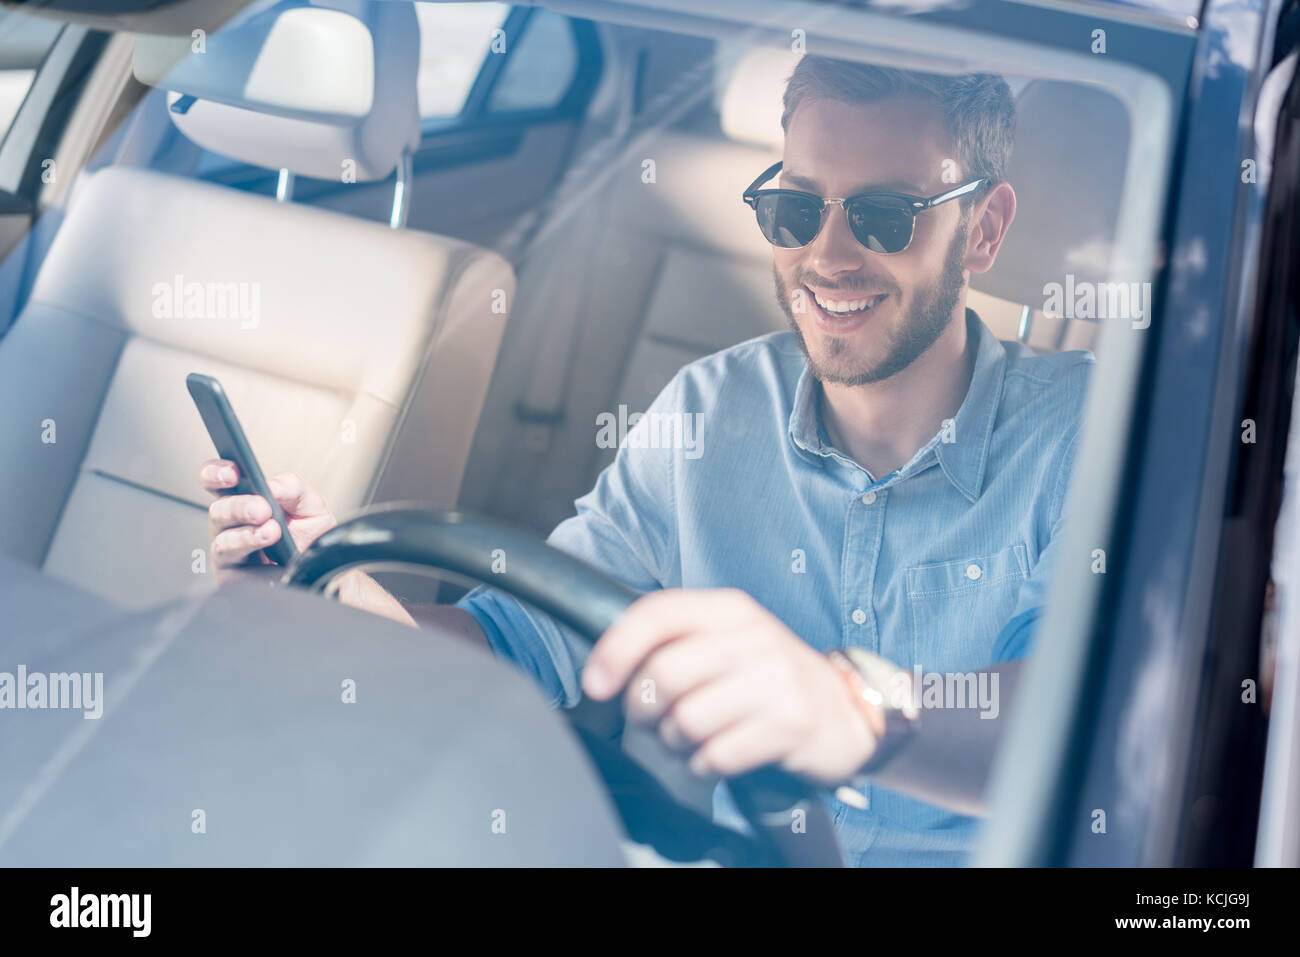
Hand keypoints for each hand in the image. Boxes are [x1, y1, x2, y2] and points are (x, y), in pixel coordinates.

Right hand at [200, 461, 336, 574]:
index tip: (233, 473)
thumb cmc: (308, 535)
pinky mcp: (232, 576)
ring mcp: (229, 549)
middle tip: (262, 508)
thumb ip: (292, 489)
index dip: (216, 473)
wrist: (318, 568)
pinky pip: (233, 565)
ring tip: (272, 531)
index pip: (216, 480)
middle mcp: (231, 523)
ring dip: (247, 535)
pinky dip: (250, 554)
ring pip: (223, 540)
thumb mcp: (310, 505)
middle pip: (217, 510)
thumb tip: (272, 486)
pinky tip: (267, 550)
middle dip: (238, 507)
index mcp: (244, 498)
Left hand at [581, 588, 879, 785]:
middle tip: (650, 720)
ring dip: (674, 741)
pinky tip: (715, 756)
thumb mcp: (729, 640)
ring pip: (685, 719)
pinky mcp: (790, 724)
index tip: (595, 683)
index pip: (656, 614)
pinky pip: (716, 754)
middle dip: (642, 708)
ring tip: (690, 739)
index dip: (614, 650)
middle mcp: (754, 637)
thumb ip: (676, 640)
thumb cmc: (771, 677)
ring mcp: (776, 680)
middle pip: (663, 674)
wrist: (848, 711)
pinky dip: (704, 764)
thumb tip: (606, 665)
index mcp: (730, 609)